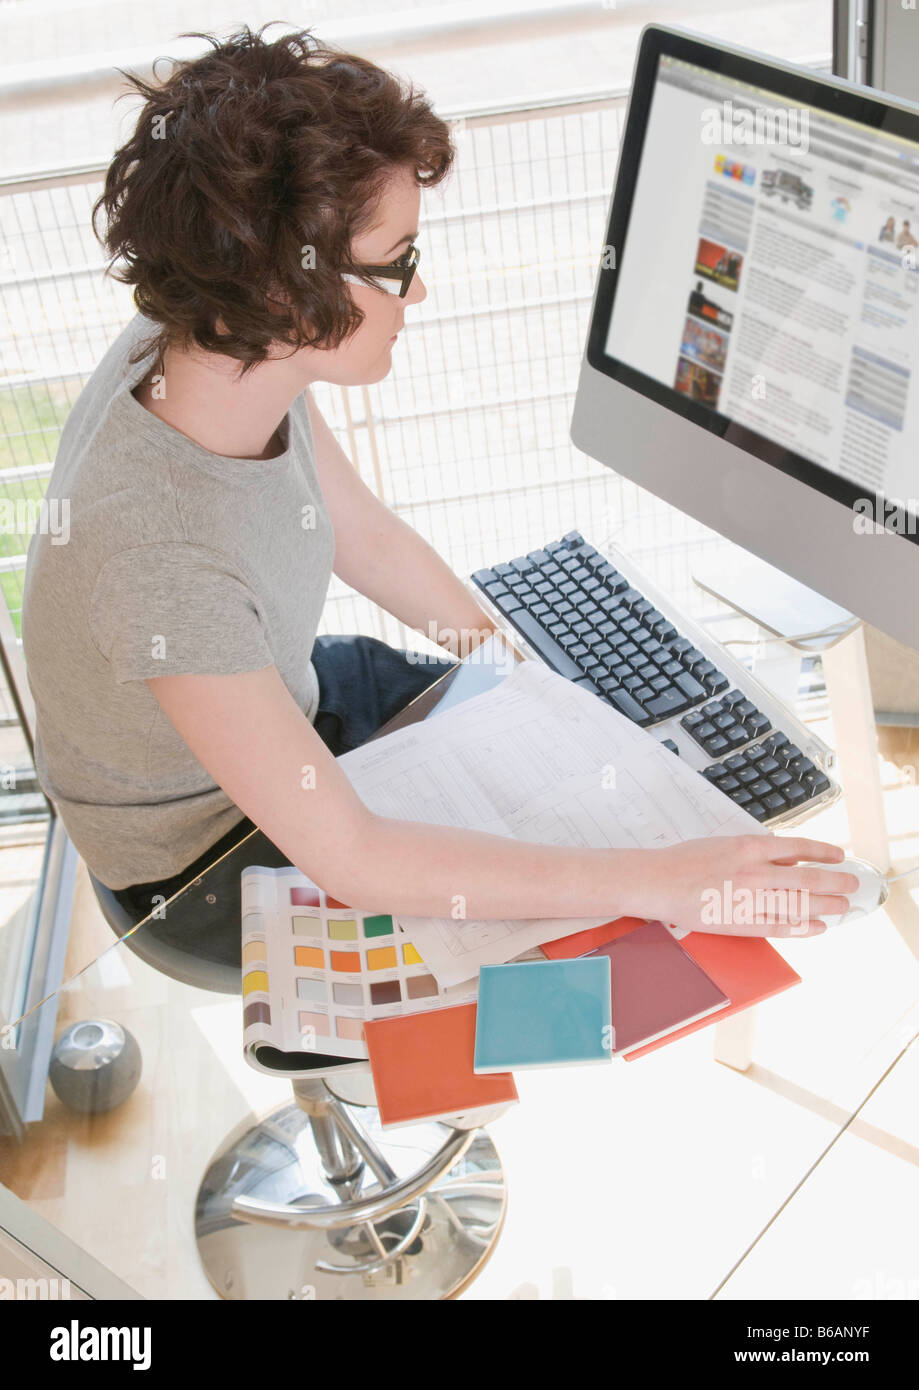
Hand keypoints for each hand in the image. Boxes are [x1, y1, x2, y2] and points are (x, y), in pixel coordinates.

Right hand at [642, 834, 856, 937]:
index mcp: (749, 846)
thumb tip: (788, 858)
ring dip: (826, 905)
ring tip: (842, 907)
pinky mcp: (740, 922)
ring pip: (799, 903)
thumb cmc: (685, 860)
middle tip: (852, 885)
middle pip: (807, 878)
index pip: (798, 847)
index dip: (823, 852)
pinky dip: (803, 927)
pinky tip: (818, 926)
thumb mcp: (724, 843)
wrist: (657, 881)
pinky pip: (780, 926)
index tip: (839, 856)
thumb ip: (756, 851)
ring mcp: (749, 899)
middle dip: (835, 882)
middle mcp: (754, 872)